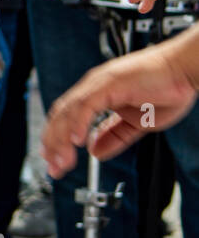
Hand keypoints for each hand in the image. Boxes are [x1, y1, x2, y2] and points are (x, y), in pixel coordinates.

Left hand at [41, 37, 198, 176]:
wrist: (184, 70)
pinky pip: (87, 104)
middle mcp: (92, 88)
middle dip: (53, 144)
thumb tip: (95, 151)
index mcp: (95, 95)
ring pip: (69, 111)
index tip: (54, 160)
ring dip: (62, 138)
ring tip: (62, 160)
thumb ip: (114, 136)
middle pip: (60, 116)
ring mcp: (99, 84)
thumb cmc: (165, 88)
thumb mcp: (135, 123)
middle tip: (54, 167)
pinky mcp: (110, 83)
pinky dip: (78, 122)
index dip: (56, 140)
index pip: (66, 119)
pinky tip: (77, 141)